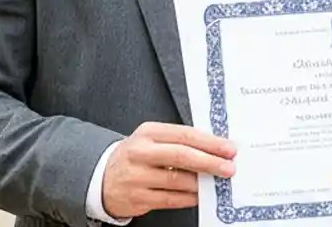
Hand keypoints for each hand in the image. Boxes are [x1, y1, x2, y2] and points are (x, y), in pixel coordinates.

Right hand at [101, 122, 236, 218]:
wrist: (102, 177)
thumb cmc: (137, 156)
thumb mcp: (152, 140)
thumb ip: (179, 141)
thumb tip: (215, 149)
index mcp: (148, 132)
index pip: (185, 134)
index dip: (210, 142)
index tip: (229, 149)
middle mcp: (140, 152)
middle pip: (181, 155)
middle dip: (209, 162)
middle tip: (228, 168)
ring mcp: (136, 176)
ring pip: (177, 180)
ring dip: (201, 183)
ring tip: (216, 182)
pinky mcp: (137, 198)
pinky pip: (169, 199)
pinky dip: (188, 198)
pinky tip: (198, 196)